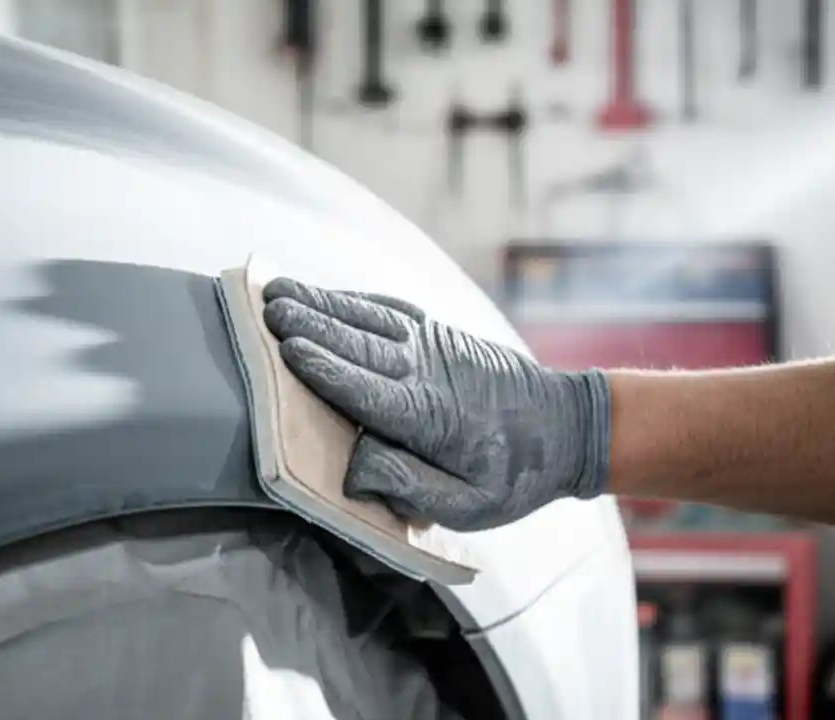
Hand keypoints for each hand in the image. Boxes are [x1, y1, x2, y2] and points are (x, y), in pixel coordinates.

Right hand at [262, 277, 610, 530]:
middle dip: (313, 325)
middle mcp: (429, 373)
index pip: (371, 391)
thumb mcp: (470, 505)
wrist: (566, 427)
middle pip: (362, 345)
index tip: (289, 350)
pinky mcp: (438, 333)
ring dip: (322, 303)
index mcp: (432, 419)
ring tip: (278, 291)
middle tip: (268, 311)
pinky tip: (321, 294)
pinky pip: (389, 310)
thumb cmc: (511, 476)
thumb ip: (412, 487)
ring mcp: (435, 345)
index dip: (329, 370)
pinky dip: (352, 300)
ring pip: (370, 319)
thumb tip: (356, 469)